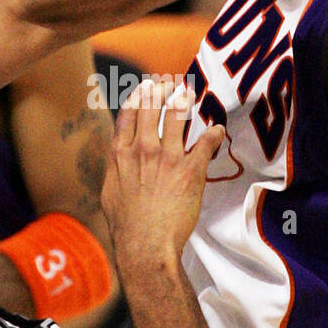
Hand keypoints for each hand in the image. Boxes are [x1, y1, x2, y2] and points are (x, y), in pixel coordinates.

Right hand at [101, 79, 223, 269]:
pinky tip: (217, 129)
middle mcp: (143, 149)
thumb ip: (115, 169)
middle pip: (151, 107)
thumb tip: (117, 159)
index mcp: (121, 154)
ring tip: (188, 92)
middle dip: (160, 90)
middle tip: (168, 82)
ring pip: (176, 116)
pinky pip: (205, 143)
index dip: (137, 96)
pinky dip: (213, 134)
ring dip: (183, 100)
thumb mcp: (110, 192)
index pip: (128, 114)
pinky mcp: (190, 170)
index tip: (145, 87)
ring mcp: (167, 158)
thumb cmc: (126, 225)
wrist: (145, 245)